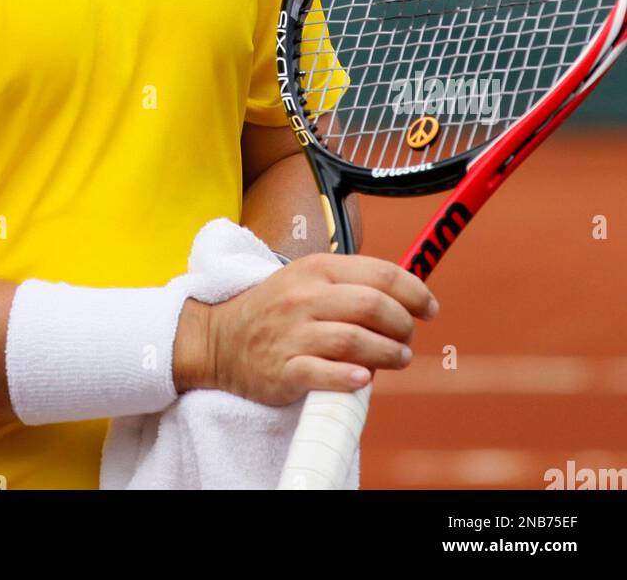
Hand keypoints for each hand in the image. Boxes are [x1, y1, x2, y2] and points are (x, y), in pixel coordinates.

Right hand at [174, 254, 436, 403]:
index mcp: (317, 269)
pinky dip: (351, 378)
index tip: (429, 308)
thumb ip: (351, 282)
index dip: (415, 292)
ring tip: (397, 359)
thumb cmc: (276, 311)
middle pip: (374, 305)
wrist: (219, 340)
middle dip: (404, 325)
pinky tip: (364, 380)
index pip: (380, 274)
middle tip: (408, 338)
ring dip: (388, 354)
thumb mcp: (307, 279)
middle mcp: (306, 297)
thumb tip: (407, 293)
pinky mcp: (284, 370)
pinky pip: (324, 374)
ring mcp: (293, 333)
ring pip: (356, 340)